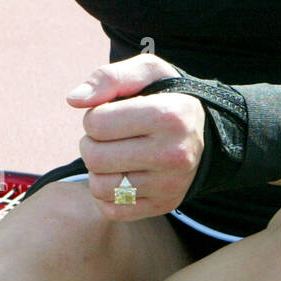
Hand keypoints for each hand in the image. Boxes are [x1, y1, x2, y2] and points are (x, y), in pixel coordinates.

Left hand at [66, 54, 204, 219]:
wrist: (206, 131)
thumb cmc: (166, 96)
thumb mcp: (147, 71)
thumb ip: (109, 77)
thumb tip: (74, 99)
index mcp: (168, 116)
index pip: (96, 123)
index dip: (95, 115)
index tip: (112, 113)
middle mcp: (173, 154)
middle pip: (94, 157)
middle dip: (92, 142)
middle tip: (109, 135)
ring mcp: (170, 185)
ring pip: (99, 187)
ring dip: (98, 169)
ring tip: (116, 153)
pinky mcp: (164, 205)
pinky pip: (111, 209)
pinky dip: (107, 193)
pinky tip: (122, 173)